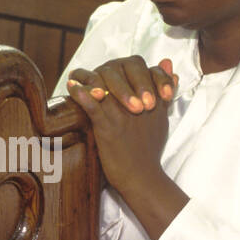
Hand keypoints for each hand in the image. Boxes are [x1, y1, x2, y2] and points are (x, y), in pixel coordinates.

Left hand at [65, 57, 176, 192]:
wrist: (142, 177)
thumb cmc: (150, 149)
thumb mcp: (162, 116)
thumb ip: (164, 88)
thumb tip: (167, 62)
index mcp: (153, 99)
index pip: (146, 69)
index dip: (133, 68)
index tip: (119, 72)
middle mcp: (139, 103)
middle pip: (125, 71)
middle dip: (110, 70)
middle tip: (95, 75)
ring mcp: (122, 114)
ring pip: (106, 83)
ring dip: (88, 77)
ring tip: (75, 76)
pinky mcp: (108, 128)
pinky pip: (92, 105)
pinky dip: (80, 94)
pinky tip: (71, 87)